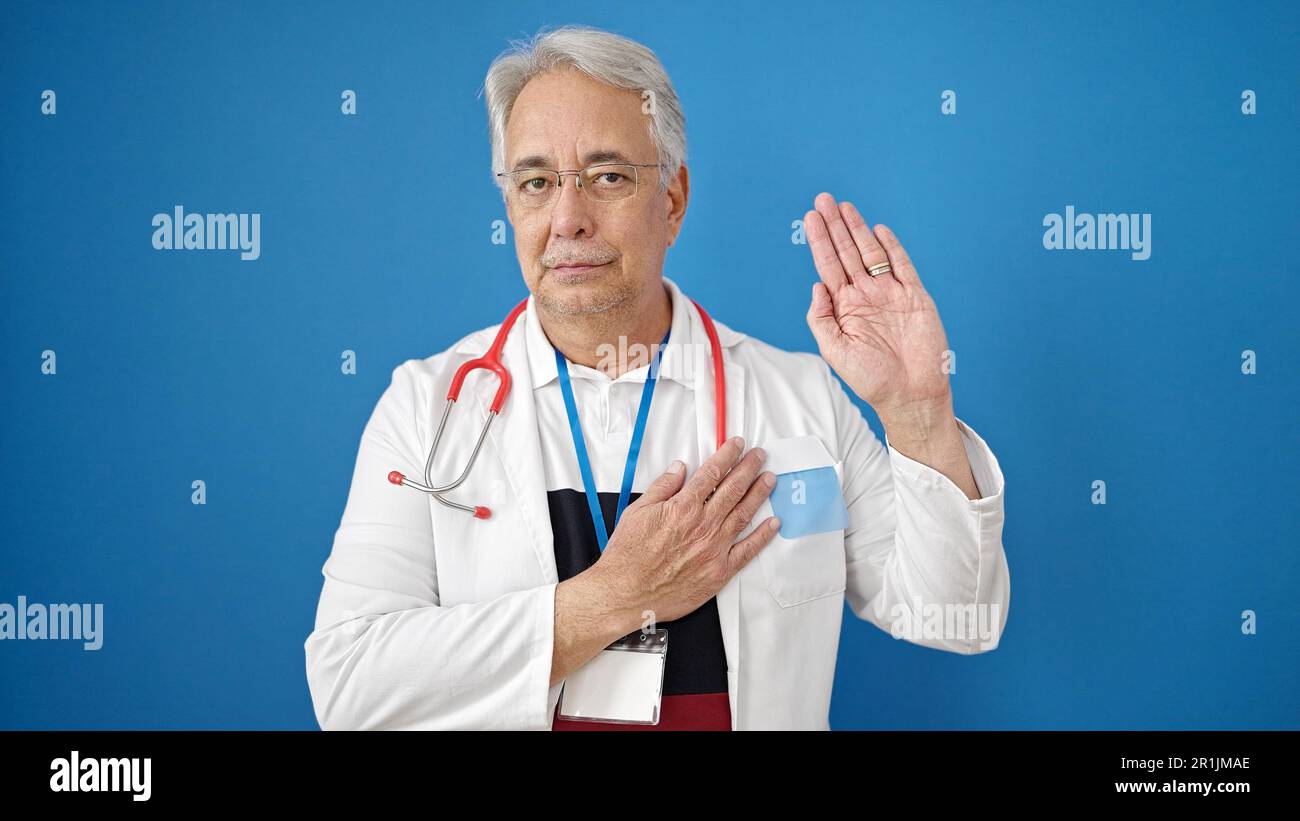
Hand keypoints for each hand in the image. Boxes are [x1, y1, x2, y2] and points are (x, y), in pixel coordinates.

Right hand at [593, 437, 780, 623]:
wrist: (626, 593)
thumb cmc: (628, 556)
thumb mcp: (637, 511)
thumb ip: (662, 487)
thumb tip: (679, 469)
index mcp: (683, 507)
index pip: (712, 473)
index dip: (727, 455)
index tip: (736, 445)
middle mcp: (703, 525)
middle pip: (733, 489)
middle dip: (749, 468)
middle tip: (759, 456)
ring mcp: (714, 548)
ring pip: (744, 514)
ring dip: (759, 494)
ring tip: (769, 479)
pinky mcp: (720, 571)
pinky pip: (748, 550)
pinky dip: (763, 536)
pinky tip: (773, 523)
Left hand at [803, 192, 953, 430]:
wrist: (909, 394)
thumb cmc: (871, 378)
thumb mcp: (835, 351)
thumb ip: (821, 318)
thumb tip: (816, 285)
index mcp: (845, 308)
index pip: (828, 266)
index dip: (820, 242)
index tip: (811, 218)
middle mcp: (866, 296)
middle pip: (847, 253)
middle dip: (835, 227)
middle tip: (823, 200)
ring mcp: (890, 294)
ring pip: (871, 253)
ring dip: (858, 230)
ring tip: (845, 207)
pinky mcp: (914, 297)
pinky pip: (902, 266)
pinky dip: (891, 247)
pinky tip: (878, 230)